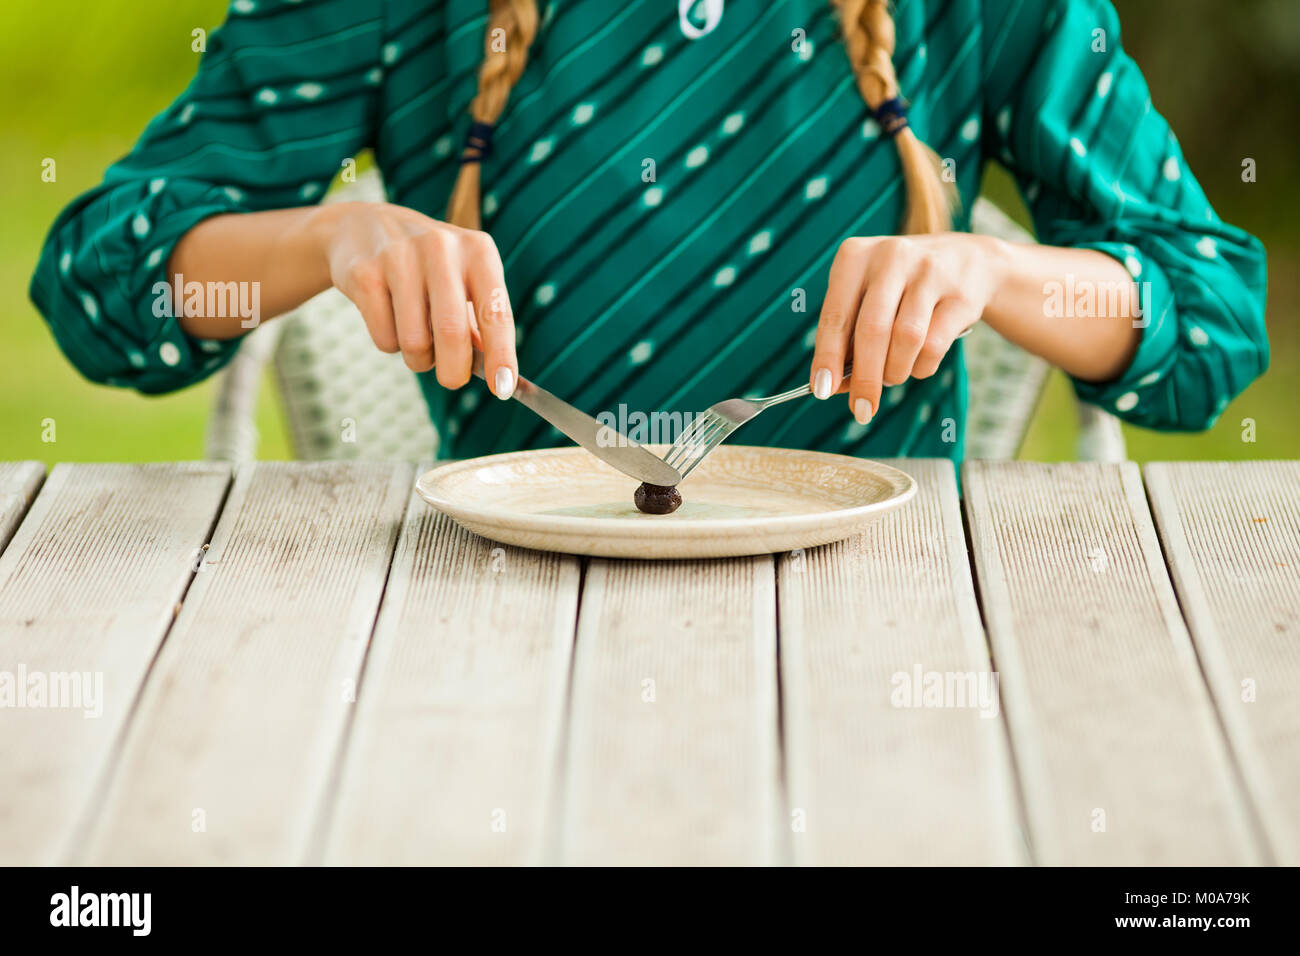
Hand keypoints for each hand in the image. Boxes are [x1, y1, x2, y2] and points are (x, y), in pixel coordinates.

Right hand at [313, 201, 516, 396]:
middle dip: (454, 371)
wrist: (363, 229)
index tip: (502, 389)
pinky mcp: (364, 274)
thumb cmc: (428, 267)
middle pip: (452, 334)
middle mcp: (442, 248)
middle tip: (451, 379)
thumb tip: (499, 375)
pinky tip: (389, 320)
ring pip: (415, 343)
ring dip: (419, 358)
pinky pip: (384, 338)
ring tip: (417, 339)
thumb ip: (482, 325)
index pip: (496, 312)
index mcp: (478, 251)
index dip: (502, 356)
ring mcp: (399, 257)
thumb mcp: (464, 281)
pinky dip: (390, 345)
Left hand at [809, 233, 1003, 423]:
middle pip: (872, 330)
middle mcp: (891, 257)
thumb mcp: (868, 297)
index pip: (835, 315)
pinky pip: (935, 345)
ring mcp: (929, 272)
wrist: (969, 261)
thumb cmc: (902, 287)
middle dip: (864, 378)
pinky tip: (917, 365)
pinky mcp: (961, 294)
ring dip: (895, 372)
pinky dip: (921, 367)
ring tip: (891, 377)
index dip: (827, 357)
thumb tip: (833, 385)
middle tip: (862, 409)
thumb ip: (848, 336)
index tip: (822, 389)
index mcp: (855, 256)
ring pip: (906, 339)